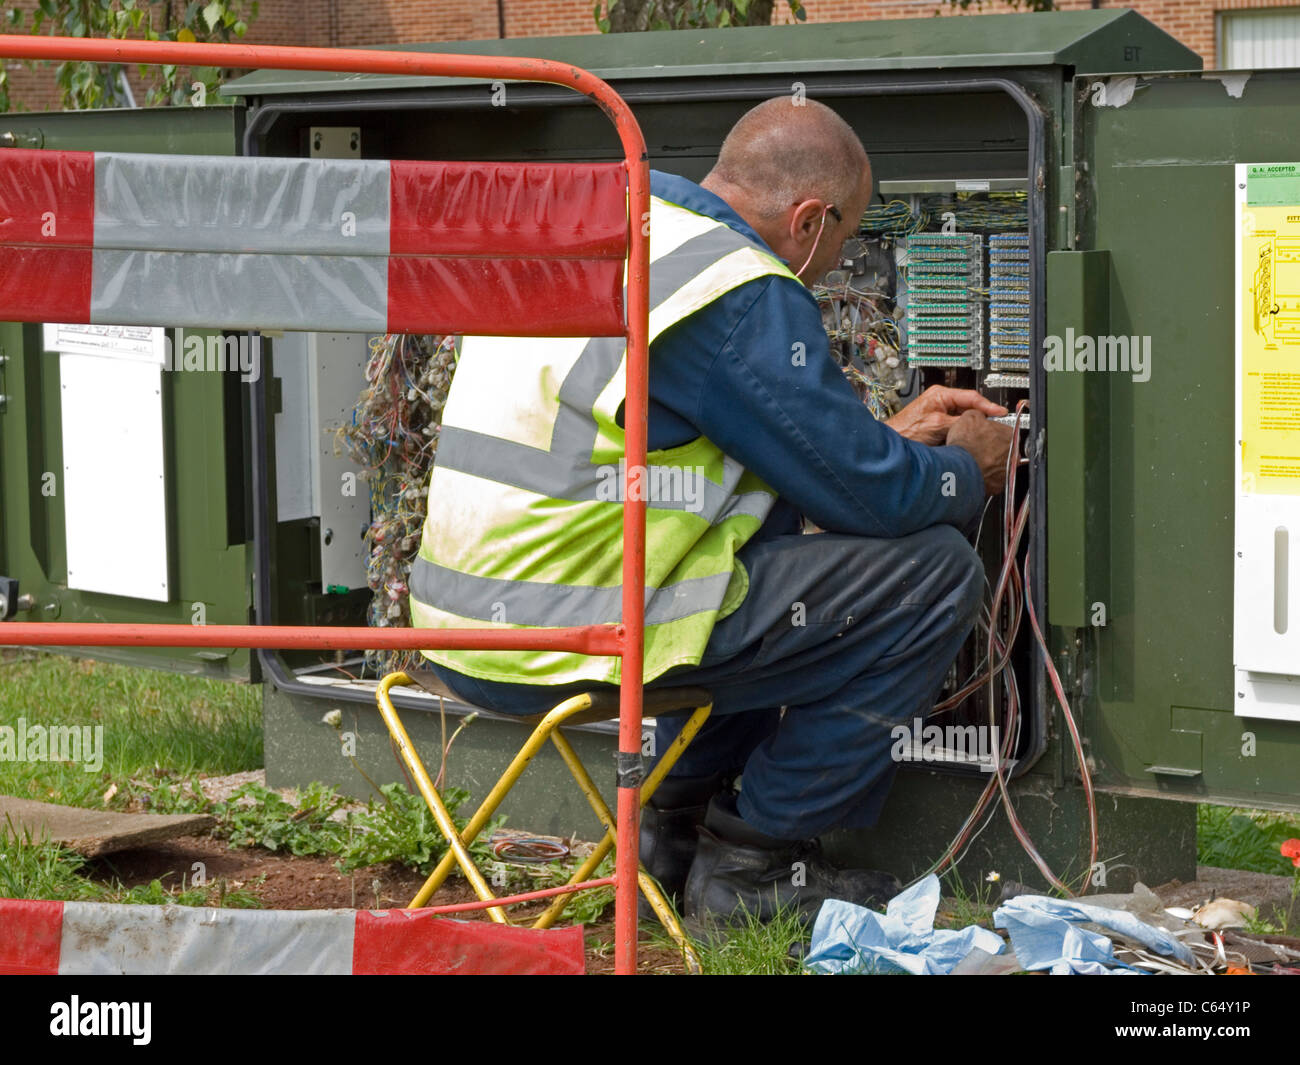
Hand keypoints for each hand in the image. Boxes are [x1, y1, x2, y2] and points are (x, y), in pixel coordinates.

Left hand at [885, 385, 1006, 446]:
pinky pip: (957, 428)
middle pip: (969, 407)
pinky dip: (963, 433)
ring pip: (964, 419)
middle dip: (980, 416)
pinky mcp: (939, 426)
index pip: (971, 396)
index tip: (1000, 412)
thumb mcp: (937, 425)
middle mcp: (941, 402)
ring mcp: (940, 414)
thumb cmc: (905, 431)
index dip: (988, 405)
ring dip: (971, 426)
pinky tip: (967, 439)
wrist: (892, 446)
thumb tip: (977, 422)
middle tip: (993, 425)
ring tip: (982, 433)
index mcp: (940, 394)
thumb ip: (959, 421)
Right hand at [945, 409, 1016, 495]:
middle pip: (1002, 448)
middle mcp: (1012, 455)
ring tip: (973, 459)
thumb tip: (978, 414)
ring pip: (997, 464)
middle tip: (977, 446)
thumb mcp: (970, 416)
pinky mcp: (996, 486)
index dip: (991, 431)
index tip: (983, 433)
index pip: (1004, 430)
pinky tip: (973, 470)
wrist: (959, 469)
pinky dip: (983, 475)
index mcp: (1010, 435)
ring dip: (988, 462)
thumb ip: (979, 414)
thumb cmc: (966, 445)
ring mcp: (1006, 472)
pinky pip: (991, 479)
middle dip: (991, 447)